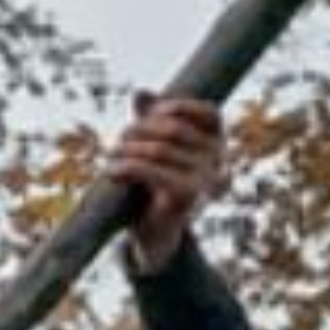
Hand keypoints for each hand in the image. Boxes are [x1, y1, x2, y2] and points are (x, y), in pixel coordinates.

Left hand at [108, 91, 224, 273]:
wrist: (155, 236)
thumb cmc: (154, 189)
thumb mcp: (154, 152)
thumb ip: (151, 122)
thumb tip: (142, 92)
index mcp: (217, 145)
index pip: (209, 113)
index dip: (177, 107)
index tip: (150, 113)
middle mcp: (218, 160)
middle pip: (174, 129)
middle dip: (140, 129)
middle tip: (118, 140)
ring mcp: (205, 179)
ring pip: (159, 149)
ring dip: (128, 149)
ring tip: (111, 156)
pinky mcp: (186, 196)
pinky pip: (152, 170)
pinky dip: (127, 167)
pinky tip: (112, 171)